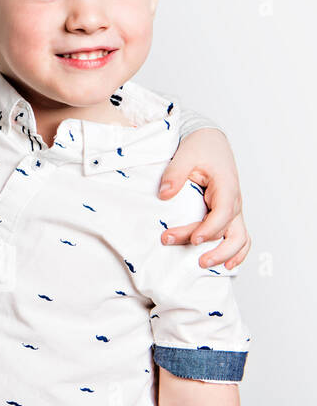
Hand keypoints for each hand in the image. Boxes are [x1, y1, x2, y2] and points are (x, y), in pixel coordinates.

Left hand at [158, 128, 249, 269]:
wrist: (210, 140)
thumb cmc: (200, 147)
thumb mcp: (185, 155)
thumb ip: (174, 174)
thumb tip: (164, 194)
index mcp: (226, 187)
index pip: (223, 214)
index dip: (209, 229)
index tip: (193, 239)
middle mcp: (234, 201)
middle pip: (233, 232)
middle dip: (218, 250)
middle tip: (197, 260)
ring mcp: (233, 209)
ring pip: (240, 238)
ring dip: (226, 254)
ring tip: (205, 264)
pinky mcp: (227, 213)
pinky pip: (238, 236)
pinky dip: (235, 252)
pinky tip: (226, 265)